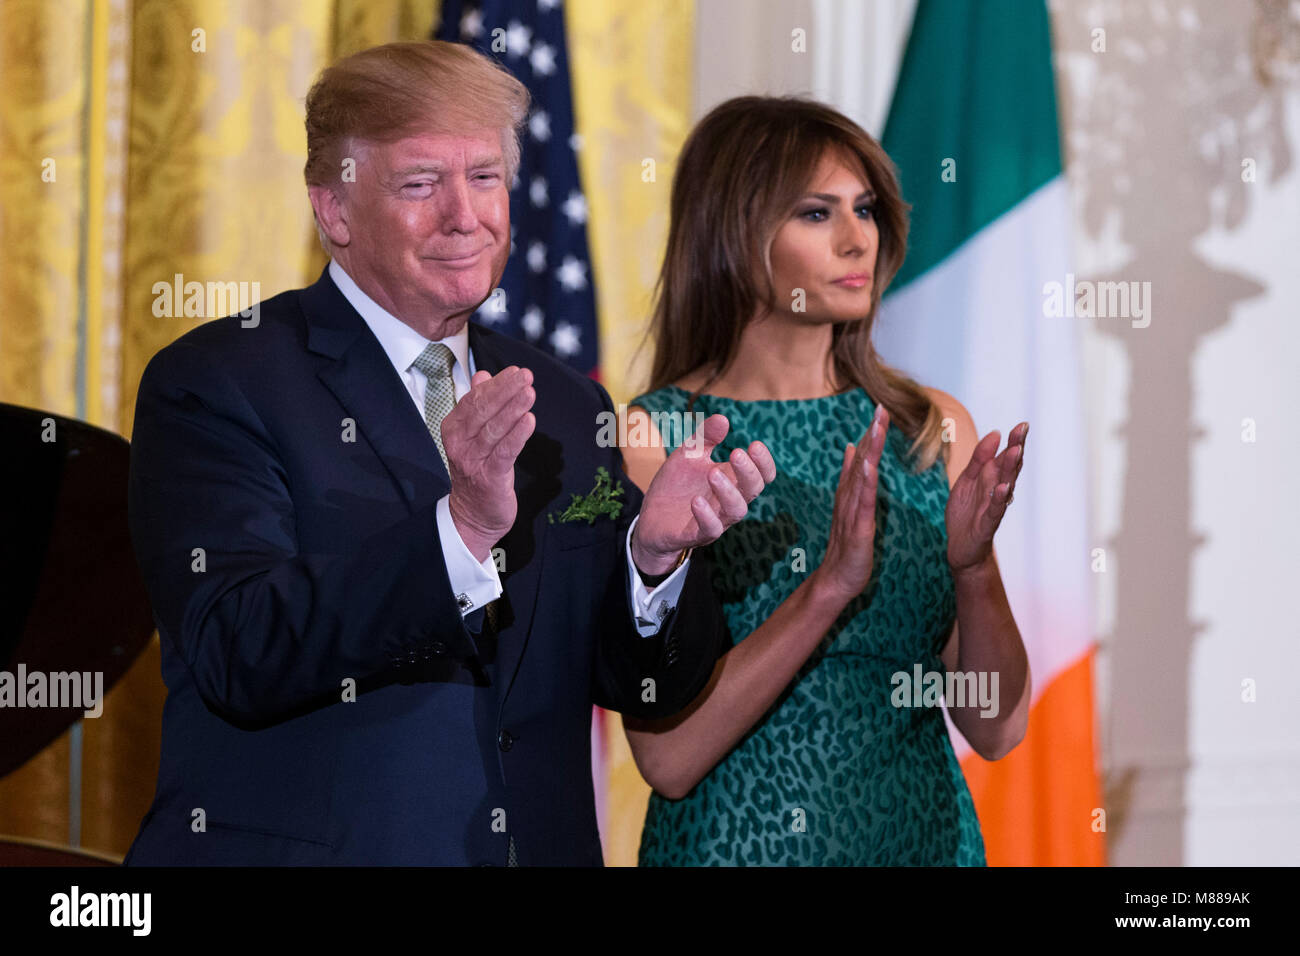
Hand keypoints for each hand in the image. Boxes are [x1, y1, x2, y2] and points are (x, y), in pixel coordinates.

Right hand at [442, 366, 535, 560]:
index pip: (474, 400)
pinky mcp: (489, 478)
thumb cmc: (477, 469)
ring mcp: (473, 461)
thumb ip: (477, 404)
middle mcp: (460, 443)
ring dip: (513, 409)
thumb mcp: (473, 434)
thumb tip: (482, 375)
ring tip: (530, 393)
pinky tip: (530, 421)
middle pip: (482, 411)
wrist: (473, 515)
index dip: (495, 384)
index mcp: (454, 428)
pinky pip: (504, 453)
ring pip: (494, 430)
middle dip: (505, 390)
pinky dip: (517, 436)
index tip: (516, 371)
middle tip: (525, 375)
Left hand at [630, 414, 775, 574]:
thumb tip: (723, 418)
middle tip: (736, 453)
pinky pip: (711, 529)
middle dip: (749, 471)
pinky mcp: (696, 534)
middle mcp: (728, 501)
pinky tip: (696, 500)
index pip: (761, 475)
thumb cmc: (676, 486)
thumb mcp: (688, 456)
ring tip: (713, 473)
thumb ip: (705, 438)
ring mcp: (716, 518)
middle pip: (753, 490)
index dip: (764, 462)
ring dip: (728, 491)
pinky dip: (706, 515)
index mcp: (732, 481)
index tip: (755, 444)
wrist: (651, 519)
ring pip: (736, 510)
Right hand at [810, 403, 888, 604]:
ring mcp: (852, 511)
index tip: (880, 409)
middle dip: (871, 433)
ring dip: (869, 450)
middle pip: (862, 460)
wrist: (836, 580)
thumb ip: (853, 479)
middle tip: (880, 408)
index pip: (862, 458)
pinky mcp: (858, 527)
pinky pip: (862, 501)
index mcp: (850, 492)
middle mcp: (849, 497)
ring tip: (876, 427)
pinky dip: (864, 481)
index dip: (871, 433)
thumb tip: (854, 449)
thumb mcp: (853, 508)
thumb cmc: (847, 547)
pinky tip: (869, 464)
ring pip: (862, 475)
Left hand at [946, 421, 1027, 573]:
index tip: (1022, 424)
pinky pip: (995, 509)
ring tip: (1015, 452)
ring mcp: (994, 507)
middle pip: (1009, 467)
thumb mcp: (967, 480)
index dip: (1014, 440)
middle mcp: (998, 490)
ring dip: (1010, 468)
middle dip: (1016, 447)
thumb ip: (979, 459)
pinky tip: (1002, 487)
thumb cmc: (966, 512)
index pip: (1006, 456)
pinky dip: (999, 498)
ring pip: (1006, 485)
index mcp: (993, 478)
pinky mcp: (987, 524)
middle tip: (1022, 429)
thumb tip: (995, 433)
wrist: (960, 547)